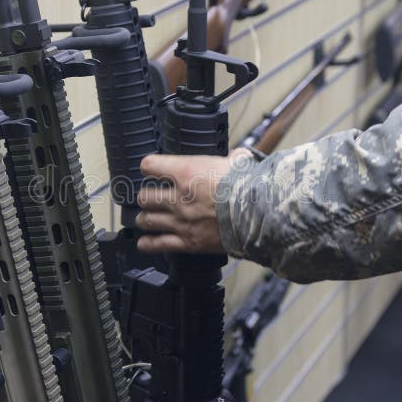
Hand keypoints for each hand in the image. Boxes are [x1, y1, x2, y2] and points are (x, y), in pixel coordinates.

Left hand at [136, 149, 251, 252]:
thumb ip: (234, 159)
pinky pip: (158, 244)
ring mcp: (180, 221)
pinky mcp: (188, 242)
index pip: (150, 166)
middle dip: (146, 196)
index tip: (150, 169)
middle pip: (144, 196)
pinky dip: (148, 244)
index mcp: (186, 173)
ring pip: (147, 220)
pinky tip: (144, 242)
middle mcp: (178, 198)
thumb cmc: (248, 188)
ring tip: (147, 218)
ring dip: (145, 218)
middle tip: (150, 197)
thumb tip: (241, 156)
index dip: (149, 167)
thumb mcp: (239, 164)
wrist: (257, 216)